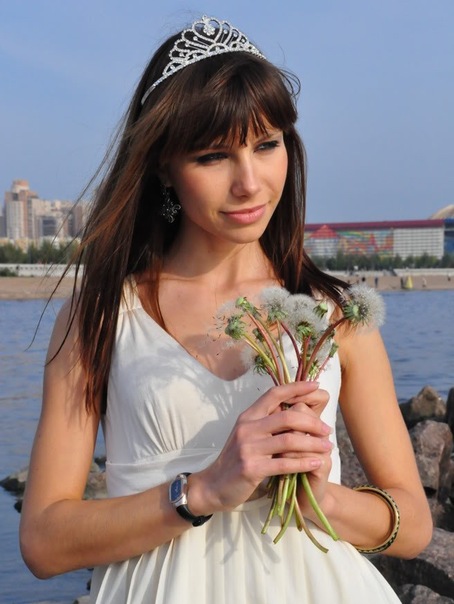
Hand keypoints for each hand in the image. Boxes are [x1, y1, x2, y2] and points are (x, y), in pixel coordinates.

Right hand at [188, 381, 332, 514]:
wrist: (214, 485)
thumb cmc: (236, 459)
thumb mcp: (247, 435)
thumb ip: (266, 423)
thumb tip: (294, 410)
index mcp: (248, 416)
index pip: (274, 394)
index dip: (296, 388)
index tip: (315, 385)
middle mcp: (247, 428)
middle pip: (287, 416)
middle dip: (312, 422)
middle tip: (327, 429)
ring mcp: (249, 448)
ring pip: (289, 440)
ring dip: (313, 443)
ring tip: (328, 446)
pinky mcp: (252, 468)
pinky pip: (285, 463)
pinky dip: (305, 462)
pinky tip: (318, 462)